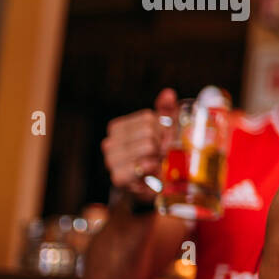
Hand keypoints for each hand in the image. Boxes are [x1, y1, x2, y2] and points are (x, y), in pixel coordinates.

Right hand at [101, 87, 177, 201]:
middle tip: (163, 153)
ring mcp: (111, 160)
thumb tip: (168, 94)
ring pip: (147, 146)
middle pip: (148, 131)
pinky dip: (151, 168)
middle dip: (162, 143)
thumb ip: (166, 111)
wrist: (156, 185)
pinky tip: (152, 171)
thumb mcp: (164, 131)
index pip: (148, 119)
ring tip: (158, 162)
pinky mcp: (117, 177)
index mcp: (118, 128)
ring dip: (159, 156)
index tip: (164, 139)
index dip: (163, 129)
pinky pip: (139, 166)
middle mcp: (110, 142)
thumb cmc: (159, 155)